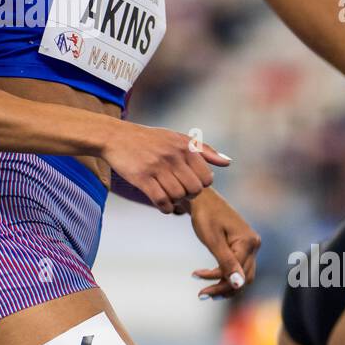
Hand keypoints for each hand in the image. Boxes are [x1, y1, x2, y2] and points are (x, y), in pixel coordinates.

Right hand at [101, 120, 231, 213]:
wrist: (116, 137)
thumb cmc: (150, 139)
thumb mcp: (178, 138)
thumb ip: (205, 151)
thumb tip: (228, 162)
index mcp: (184, 147)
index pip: (207, 178)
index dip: (200, 185)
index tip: (189, 183)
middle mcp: (173, 156)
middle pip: (194, 190)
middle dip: (189, 195)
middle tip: (179, 191)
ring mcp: (157, 167)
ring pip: (178, 197)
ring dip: (175, 202)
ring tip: (169, 195)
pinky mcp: (142, 178)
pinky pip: (161, 201)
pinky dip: (165, 207)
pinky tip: (162, 203)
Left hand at [189, 191, 260, 298]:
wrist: (202, 198)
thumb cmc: (205, 215)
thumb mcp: (212, 240)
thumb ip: (226, 262)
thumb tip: (239, 285)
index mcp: (248, 242)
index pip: (237, 273)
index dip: (218, 282)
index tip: (197, 282)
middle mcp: (254, 244)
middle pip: (243, 278)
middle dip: (223, 288)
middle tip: (201, 294)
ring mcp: (251, 245)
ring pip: (243, 275)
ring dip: (226, 286)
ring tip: (205, 292)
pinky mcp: (244, 246)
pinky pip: (239, 267)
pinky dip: (226, 276)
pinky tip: (210, 278)